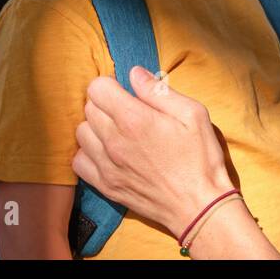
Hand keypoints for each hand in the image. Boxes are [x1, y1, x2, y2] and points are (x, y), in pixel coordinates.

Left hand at [72, 66, 233, 238]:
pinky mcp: (105, 185)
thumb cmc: (200, 157)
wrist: (198, 205)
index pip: (97, 88)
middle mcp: (114, 141)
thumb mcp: (193, 114)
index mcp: (135, 119)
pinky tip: (107, 151)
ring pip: (81, 132)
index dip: (110, 84)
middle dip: (105, 103)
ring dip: (95, 126)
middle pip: (88, 108)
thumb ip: (159, 91)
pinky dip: (89, 152)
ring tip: (116, 130)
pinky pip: (78, 161)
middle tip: (126, 109)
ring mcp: (106, 165)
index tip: (124, 91)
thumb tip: (135, 73)